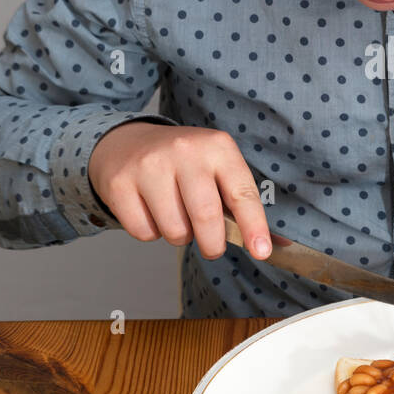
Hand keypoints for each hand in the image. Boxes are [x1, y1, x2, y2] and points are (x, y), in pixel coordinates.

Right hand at [88, 122, 272, 259]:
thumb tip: (272, 245)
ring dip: (179, 236)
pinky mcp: (120, 183)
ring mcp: (150, 165)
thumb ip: (242, 204)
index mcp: (217, 147)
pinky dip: (151, 233)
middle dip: (213, 244)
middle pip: (206, 217)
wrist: (127, 142)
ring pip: (174, 230)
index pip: (242, 193)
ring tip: (176, 215)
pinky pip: (144, 232)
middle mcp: (185, 151)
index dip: (254, 226)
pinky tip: (150, 211)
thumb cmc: (183, 164)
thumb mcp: (217, 169)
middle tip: (212, 247)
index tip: (262, 251)